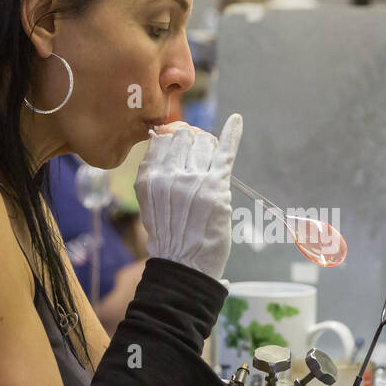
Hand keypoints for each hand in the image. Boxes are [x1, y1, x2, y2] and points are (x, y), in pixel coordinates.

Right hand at [136, 114, 242, 280]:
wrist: (185, 266)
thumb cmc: (169, 238)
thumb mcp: (149, 204)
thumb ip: (153, 174)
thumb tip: (162, 140)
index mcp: (148, 178)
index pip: (162, 140)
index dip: (174, 141)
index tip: (182, 148)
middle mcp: (168, 175)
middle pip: (184, 138)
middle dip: (193, 143)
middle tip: (199, 160)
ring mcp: (193, 179)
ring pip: (203, 142)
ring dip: (209, 147)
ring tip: (210, 163)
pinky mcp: (216, 187)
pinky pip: (224, 152)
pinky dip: (232, 134)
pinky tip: (237, 120)